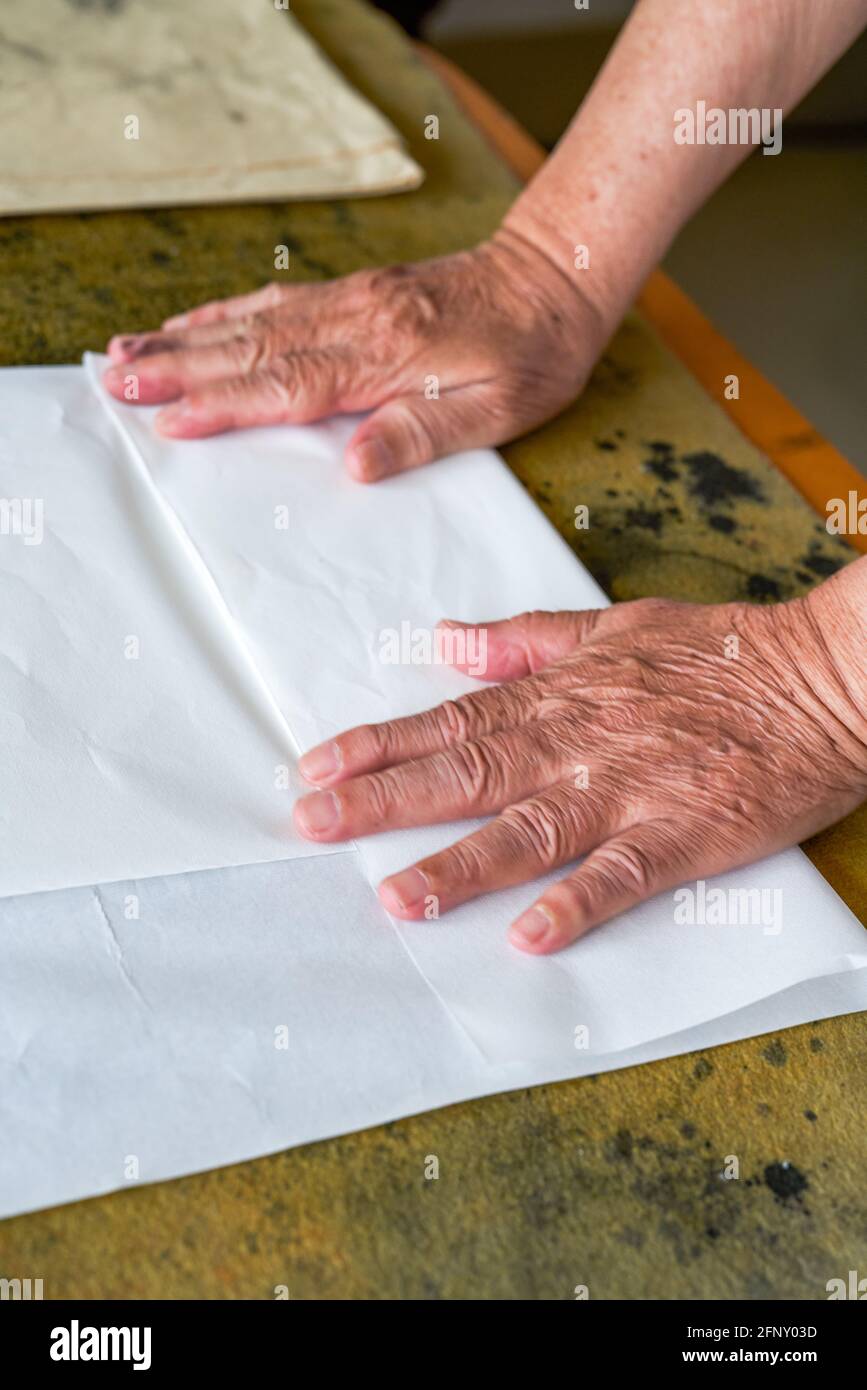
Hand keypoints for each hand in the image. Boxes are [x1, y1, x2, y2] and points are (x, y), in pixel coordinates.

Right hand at [102, 230, 605, 480]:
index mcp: (387, 354)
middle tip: (117, 381)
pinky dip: (227, 313)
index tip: (172, 420)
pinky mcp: (355, 291)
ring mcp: (352, 299)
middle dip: (180, 368)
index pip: (290, 386)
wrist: (557, 280)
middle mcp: (357, 319)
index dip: (227, 406)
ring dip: (188, 338)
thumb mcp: (496, 411)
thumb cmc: (532, 355)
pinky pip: (277, 302)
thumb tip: (355, 465)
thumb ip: (421, 434)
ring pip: (253, 322)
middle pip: (253, 348)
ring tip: (129, 352)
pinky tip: (193, 322)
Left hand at [293, 574, 866, 953]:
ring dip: (460, 865)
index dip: (380, 745)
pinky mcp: (685, 833)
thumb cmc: (720, 652)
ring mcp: (630, 790)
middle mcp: (580, 742)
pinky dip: (577, 903)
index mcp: (560, 696)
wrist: (822, 678)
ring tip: (398, 896)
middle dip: (384, 801)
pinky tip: (531, 935)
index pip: (452, 721)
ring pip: (529, 831)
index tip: (317, 766)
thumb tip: (446, 641)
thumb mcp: (614, 624)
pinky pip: (622, 874)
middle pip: (468, 774)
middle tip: (312, 825)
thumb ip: (525, 640)